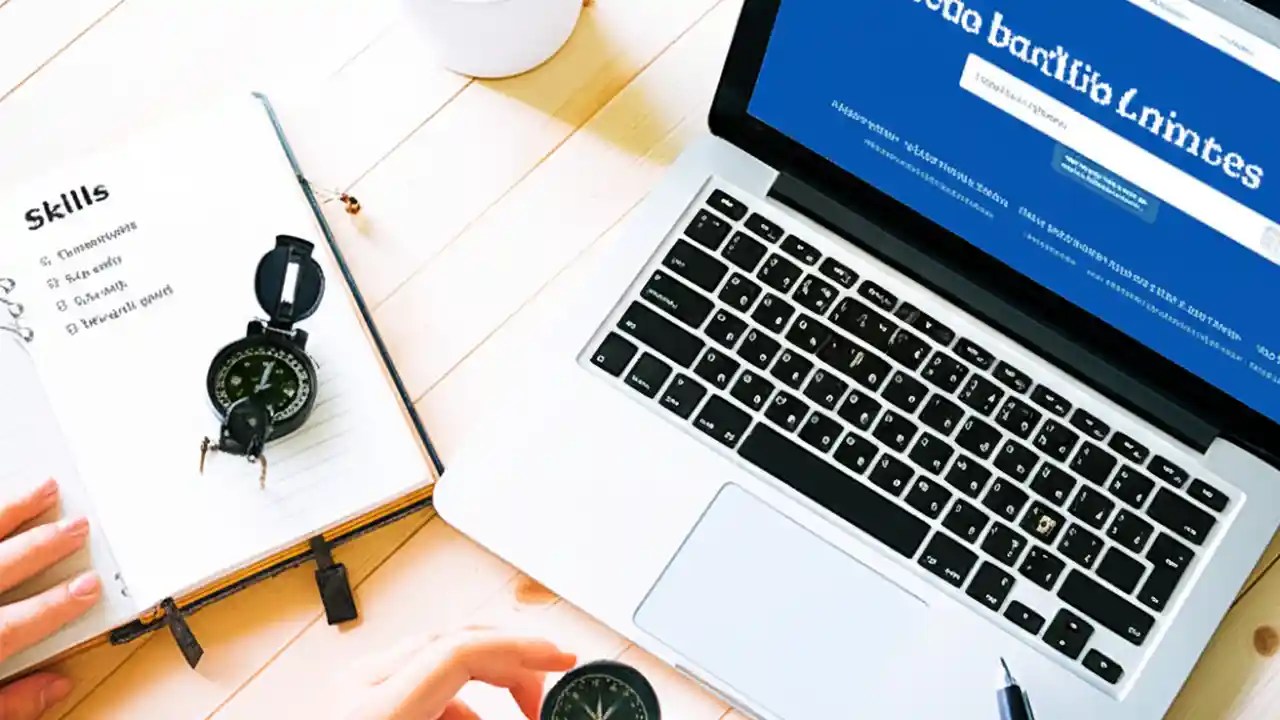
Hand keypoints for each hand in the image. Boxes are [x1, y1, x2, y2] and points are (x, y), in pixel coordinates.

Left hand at [0, 478, 101, 719]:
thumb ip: (13, 705)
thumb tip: (56, 686)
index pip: (20, 622)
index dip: (59, 604)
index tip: (91, 586)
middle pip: (1, 567)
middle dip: (44, 546)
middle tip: (79, 526)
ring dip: (11, 512)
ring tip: (43, 491)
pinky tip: (1, 502)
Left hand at [346, 628, 576, 719]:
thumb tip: (522, 719)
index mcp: (377, 714)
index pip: (461, 652)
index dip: (520, 650)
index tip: (560, 660)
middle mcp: (357, 691)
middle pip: (452, 642)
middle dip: (510, 662)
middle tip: (546, 689)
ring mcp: (348, 692)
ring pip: (434, 660)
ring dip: (481, 687)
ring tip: (511, 719)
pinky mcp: (346, 702)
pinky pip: (413, 683)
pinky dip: (450, 704)